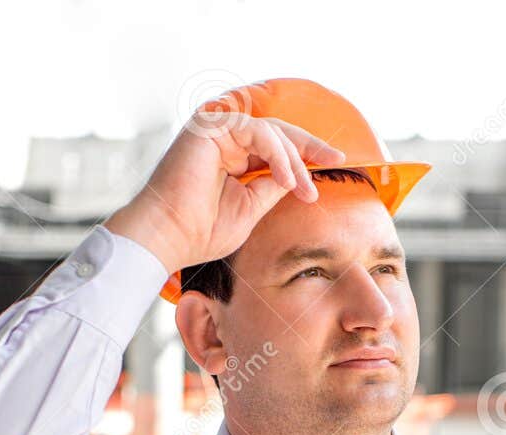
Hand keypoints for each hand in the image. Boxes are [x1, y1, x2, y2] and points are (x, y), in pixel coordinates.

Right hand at [106, 107, 346, 274]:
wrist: (169, 237)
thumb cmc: (202, 232)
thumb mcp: (251, 208)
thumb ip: (272, 187)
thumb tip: (298, 176)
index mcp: (230, 156)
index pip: (274, 148)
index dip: (305, 155)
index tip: (334, 165)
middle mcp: (222, 139)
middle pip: (277, 132)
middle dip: (310, 145)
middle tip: (336, 159)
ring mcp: (215, 130)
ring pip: (271, 132)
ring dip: (294, 160)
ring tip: (303, 188)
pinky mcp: (210, 127)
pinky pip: (257, 132)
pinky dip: (278, 154)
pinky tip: (288, 180)